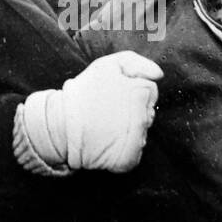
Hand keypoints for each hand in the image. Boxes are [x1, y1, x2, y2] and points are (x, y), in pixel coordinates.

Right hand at [19, 51, 160, 173]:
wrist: (62, 124)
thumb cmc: (85, 92)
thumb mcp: (106, 65)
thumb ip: (135, 62)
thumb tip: (159, 74)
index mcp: (139, 93)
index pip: (150, 91)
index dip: (133, 90)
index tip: (115, 93)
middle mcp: (142, 118)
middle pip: (148, 112)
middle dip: (134, 109)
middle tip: (108, 109)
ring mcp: (137, 140)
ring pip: (142, 132)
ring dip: (129, 128)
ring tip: (106, 124)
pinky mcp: (129, 159)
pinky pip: (135, 151)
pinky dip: (124, 147)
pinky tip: (108, 140)